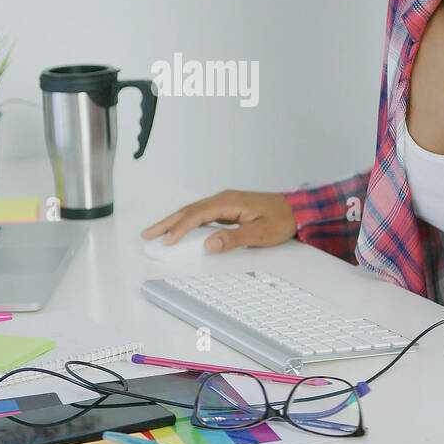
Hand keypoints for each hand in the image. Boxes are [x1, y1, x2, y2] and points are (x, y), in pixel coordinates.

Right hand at [140, 190, 296, 252]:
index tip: (166, 240)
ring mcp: (224, 203)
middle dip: (166, 223)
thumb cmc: (281, 219)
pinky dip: (186, 222)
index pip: (197, 215)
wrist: (297, 209)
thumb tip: (209, 244)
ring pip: (192, 211)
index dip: (180, 228)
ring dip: (174, 222)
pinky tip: (179, 230)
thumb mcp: (260, 232)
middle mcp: (223, 199)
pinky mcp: (226, 209)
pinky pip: (200, 215)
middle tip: (147, 234)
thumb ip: (234, 238)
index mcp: (229, 202)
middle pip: (188, 210)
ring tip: (156, 233)